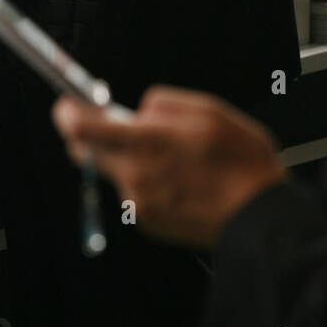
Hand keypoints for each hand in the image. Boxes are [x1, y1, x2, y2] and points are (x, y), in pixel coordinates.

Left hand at [52, 86, 287, 249]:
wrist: (261, 219)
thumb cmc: (241, 162)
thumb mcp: (208, 110)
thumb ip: (163, 104)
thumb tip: (138, 110)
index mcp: (148, 143)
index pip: (84, 128)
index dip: (67, 113)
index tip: (65, 104)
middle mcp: (136, 176)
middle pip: (85, 153)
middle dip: (92, 135)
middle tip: (117, 124)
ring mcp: (139, 203)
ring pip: (114, 170)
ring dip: (127, 158)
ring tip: (173, 156)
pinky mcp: (148, 222)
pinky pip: (133, 192)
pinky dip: (145, 180)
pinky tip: (179, 178)